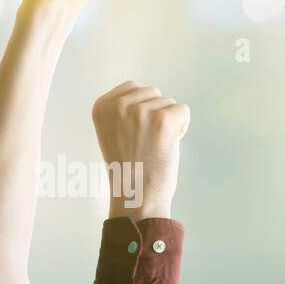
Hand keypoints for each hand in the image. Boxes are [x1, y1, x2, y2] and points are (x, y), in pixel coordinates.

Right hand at [91, 82, 189, 220]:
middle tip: (146, 141)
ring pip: (168, 102)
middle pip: (151, 92)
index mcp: (101, 106)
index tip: (133, 133)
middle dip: (155, 113)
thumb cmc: (127, 166)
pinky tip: (168, 144)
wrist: (136, 195)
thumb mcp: (111, 131)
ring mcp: (140, 111)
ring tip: (155, 145)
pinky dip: (182, 127)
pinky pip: (183, 110)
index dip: (140, 109)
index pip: (131, 87)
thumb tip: (148, 94)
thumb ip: (122, 110)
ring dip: (168, 122)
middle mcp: (118, 105)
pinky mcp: (163, 120)